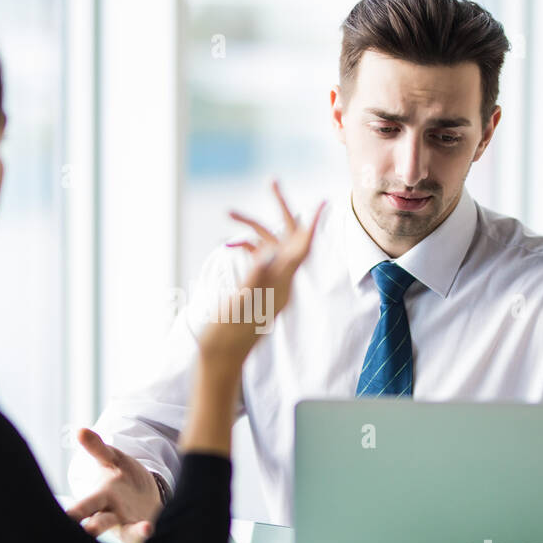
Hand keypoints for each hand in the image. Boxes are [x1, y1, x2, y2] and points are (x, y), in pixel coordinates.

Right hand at [65, 428, 162, 542]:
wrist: (144, 493)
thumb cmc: (122, 477)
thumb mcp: (112, 459)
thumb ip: (98, 448)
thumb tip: (80, 430)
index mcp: (99, 498)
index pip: (83, 507)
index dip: (74, 513)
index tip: (66, 518)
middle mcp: (109, 515)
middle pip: (98, 523)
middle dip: (93, 527)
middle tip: (88, 530)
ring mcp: (126, 524)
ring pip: (125, 532)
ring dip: (134, 532)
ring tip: (145, 528)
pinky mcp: (142, 529)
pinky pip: (142, 534)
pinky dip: (145, 532)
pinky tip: (150, 527)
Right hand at [206, 180, 324, 365]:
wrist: (220, 360)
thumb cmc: (227, 335)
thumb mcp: (241, 304)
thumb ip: (254, 278)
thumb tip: (265, 254)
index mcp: (279, 285)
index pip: (300, 249)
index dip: (310, 224)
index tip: (321, 200)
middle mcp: (278, 283)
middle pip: (287, 240)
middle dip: (280, 210)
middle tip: (272, 181)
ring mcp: (266, 286)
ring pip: (265, 247)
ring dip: (249, 227)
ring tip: (228, 212)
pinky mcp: (255, 290)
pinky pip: (254, 261)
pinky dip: (243, 248)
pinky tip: (227, 245)